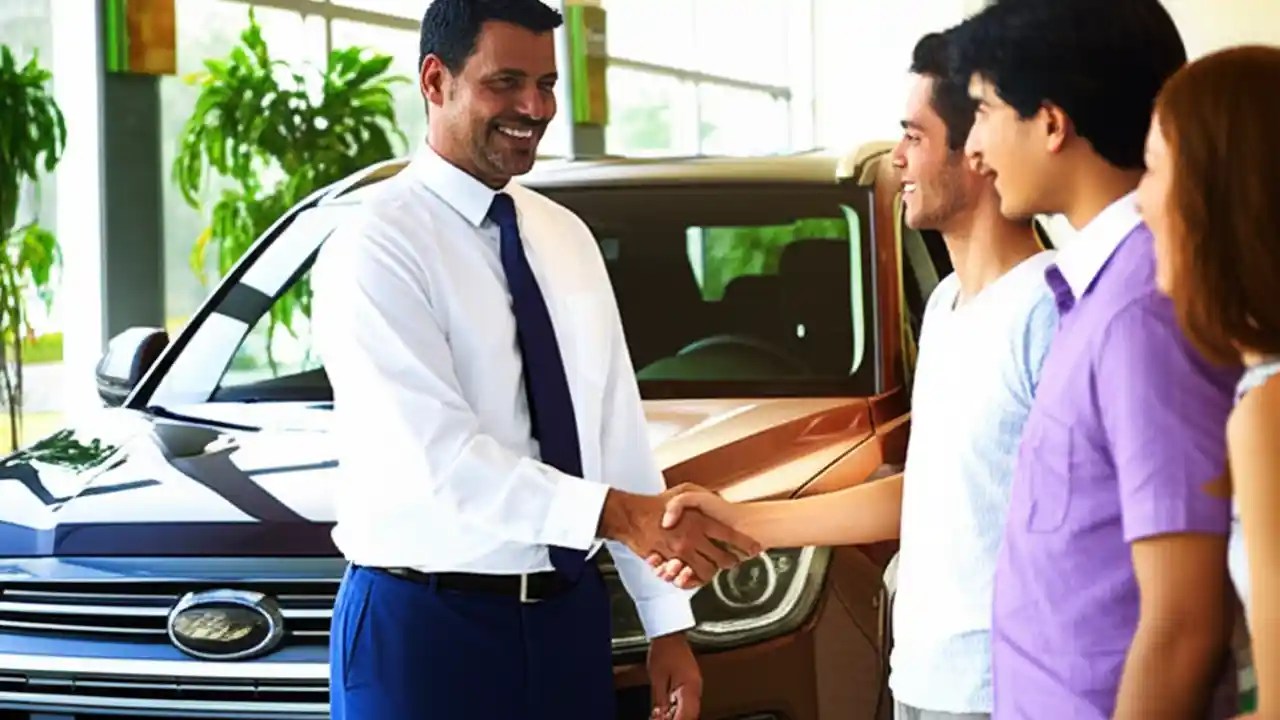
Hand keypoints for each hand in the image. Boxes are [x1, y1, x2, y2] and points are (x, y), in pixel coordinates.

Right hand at [600, 485, 759, 585]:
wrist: (630, 516)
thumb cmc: (654, 504)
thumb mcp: (682, 492)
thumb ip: (701, 496)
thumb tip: (717, 500)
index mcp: (700, 521)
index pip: (731, 536)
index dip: (746, 545)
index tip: (754, 549)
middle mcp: (693, 539)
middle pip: (723, 559)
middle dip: (730, 561)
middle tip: (734, 560)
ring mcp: (681, 553)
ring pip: (707, 572)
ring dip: (712, 571)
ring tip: (713, 567)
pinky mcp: (669, 563)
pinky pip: (687, 578)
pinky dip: (693, 578)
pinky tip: (694, 572)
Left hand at [647, 633, 700, 719]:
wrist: (670, 634)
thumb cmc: (664, 650)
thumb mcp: (657, 678)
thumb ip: (660, 700)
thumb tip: (660, 717)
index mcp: (690, 687)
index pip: (687, 715)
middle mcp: (696, 688)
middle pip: (690, 714)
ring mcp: (694, 685)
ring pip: (689, 710)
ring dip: (677, 716)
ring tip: (661, 717)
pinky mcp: (689, 682)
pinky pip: (686, 701)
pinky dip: (677, 709)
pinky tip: (665, 712)